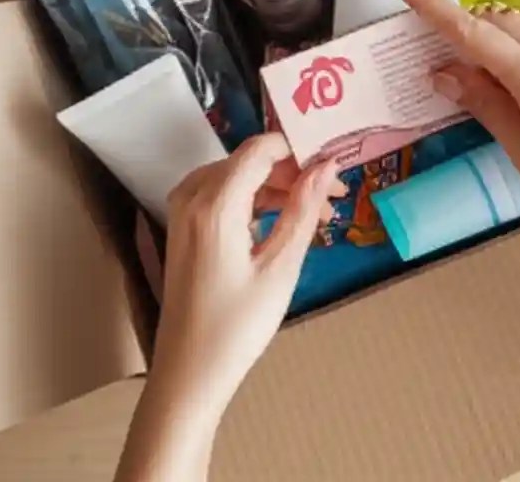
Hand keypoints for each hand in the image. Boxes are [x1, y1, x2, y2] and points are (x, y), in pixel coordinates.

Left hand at [153, 133, 345, 411]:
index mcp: (214, 204)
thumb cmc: (238, 324)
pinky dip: (256, 202)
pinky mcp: (185, 230)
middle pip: (249, 161)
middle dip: (294, 171)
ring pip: (238, 178)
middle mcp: (192, 198)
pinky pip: (224, 196)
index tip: (336, 164)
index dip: (301, 149)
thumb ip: (303, 208)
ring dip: (278, 188)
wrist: (190, 370)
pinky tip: (284, 224)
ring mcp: (183, 213)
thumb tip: (327, 165)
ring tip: (317, 215)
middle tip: (335, 196)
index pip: (260, 149)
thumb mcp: (281, 266)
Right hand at [391, 0, 519, 238]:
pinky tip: (499, 82)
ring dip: (482, 37)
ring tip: (457, 69)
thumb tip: (443, 73)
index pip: (471, 32)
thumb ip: (486, 107)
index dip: (431, 7)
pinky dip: (506, 52)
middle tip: (421, 46)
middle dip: (454, 23)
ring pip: (517, 32)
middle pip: (493, 22)